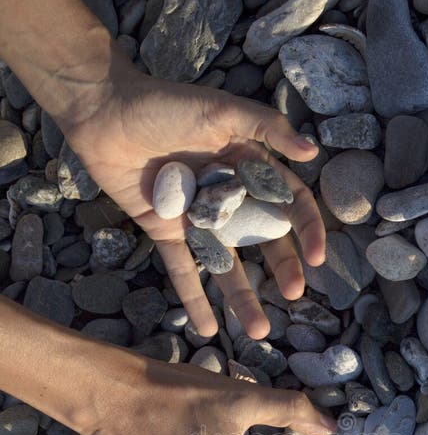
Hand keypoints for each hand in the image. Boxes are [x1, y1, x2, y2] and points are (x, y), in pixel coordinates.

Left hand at [65, 61, 325, 338]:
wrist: (104, 111)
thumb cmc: (165, 103)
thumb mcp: (221, 109)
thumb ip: (267, 128)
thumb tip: (313, 151)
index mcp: (248, 165)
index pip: (288, 202)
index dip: (306, 229)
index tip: (317, 258)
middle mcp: (227, 196)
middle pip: (263, 240)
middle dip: (281, 268)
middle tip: (293, 295)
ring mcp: (196, 218)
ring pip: (226, 264)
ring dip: (243, 298)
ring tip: (260, 331)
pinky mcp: (165, 232)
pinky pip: (183, 270)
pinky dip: (194, 299)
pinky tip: (206, 329)